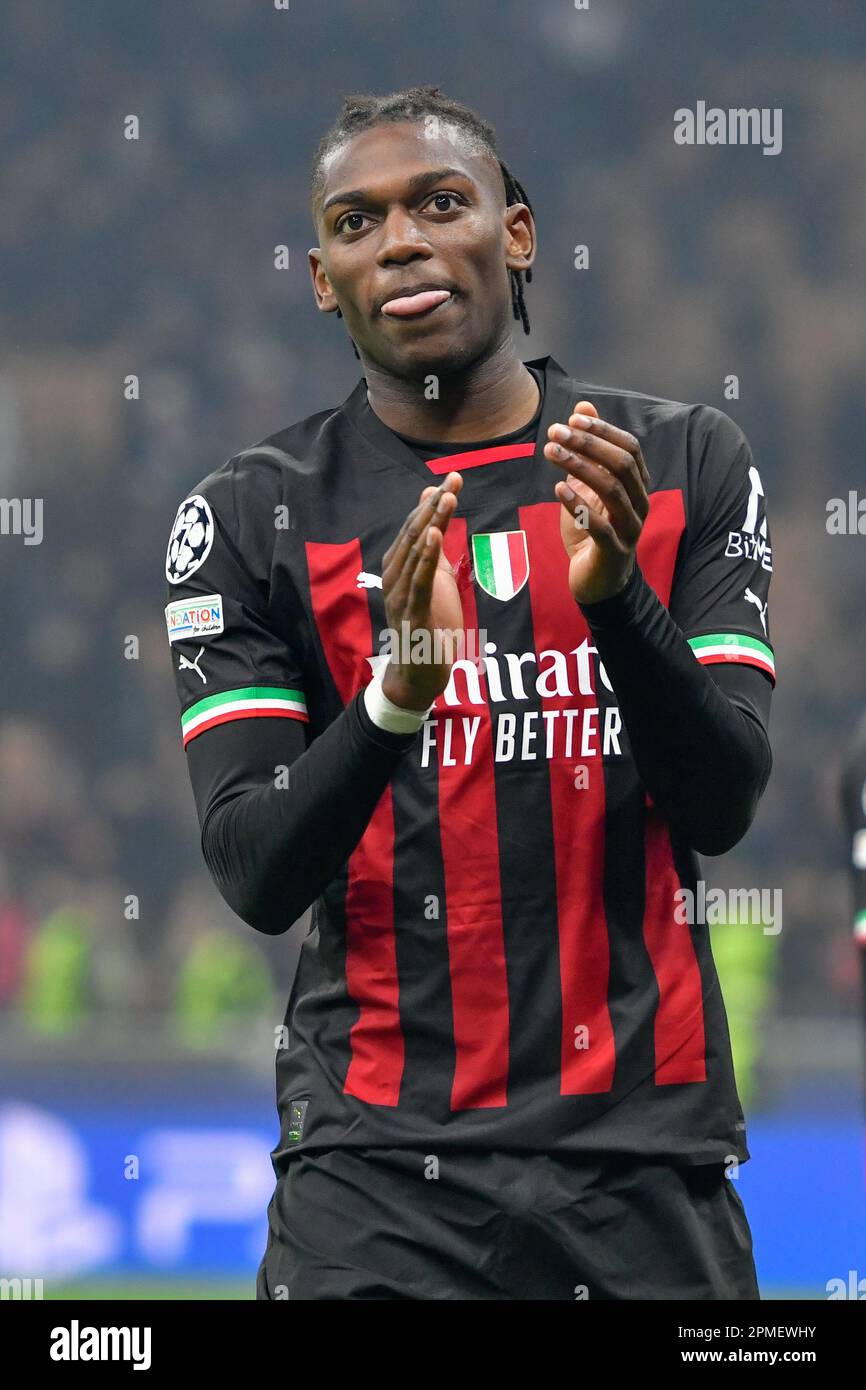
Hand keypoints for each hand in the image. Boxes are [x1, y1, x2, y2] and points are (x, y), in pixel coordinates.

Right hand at [380, 472, 464, 709]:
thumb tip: (433, 508)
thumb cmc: (428, 625)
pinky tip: (435, 535)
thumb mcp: (434, 579)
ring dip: (432, 523)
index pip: (416, 526)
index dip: (433, 502)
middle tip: (454, 479)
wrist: (418, 674)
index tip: (453, 478)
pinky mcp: (412, 615)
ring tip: (447, 497)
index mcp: (398, 566)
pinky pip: (419, 582)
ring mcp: (400, 596)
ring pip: (416, 553)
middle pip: (415, 533)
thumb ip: (433, 546)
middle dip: (435, 505)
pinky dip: (426, 557)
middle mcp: (394, 577)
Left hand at [543, 401, 649, 604]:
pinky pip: (599, 526)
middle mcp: (639, 504)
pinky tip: (558, 489)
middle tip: (556, 432)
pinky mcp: (614, 551)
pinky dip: (578, 505)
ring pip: (611, 490)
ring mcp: (629, 529)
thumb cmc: (593, 529)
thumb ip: (589, 449)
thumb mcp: (588, 486)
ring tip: (551, 452)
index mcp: (638, 485)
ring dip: (579, 467)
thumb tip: (583, 405)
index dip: (603, 430)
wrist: (599, 581)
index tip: (572, 418)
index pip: (629, 448)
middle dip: (588, 444)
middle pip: (621, 465)